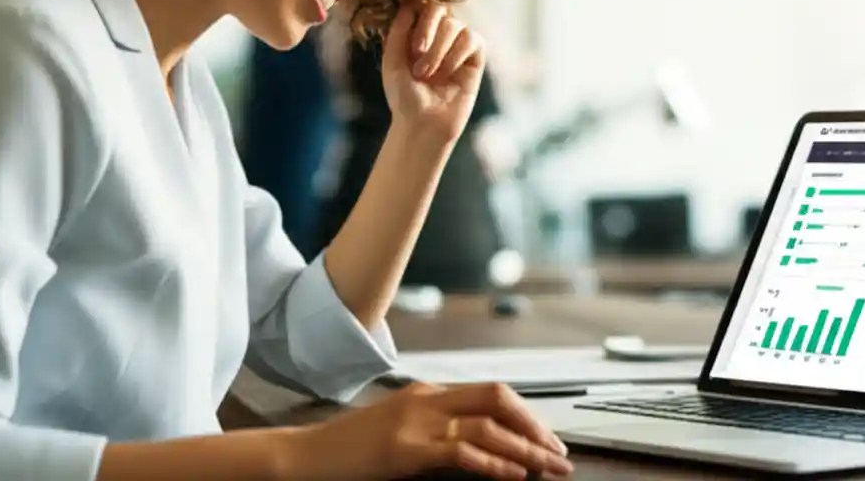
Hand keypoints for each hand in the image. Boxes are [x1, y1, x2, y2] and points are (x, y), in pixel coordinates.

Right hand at [290, 382, 572, 480]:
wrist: (304, 456)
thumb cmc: (349, 448)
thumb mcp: (399, 428)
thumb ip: (436, 428)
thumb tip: (482, 444)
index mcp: (427, 393)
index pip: (491, 392)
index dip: (526, 413)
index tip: (547, 437)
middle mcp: (426, 400)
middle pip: (498, 399)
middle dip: (535, 426)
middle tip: (559, 452)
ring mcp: (416, 423)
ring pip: (487, 426)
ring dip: (525, 448)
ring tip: (549, 467)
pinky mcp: (404, 450)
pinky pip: (461, 451)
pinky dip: (494, 462)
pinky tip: (513, 474)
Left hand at [382, 3, 485, 144]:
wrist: (423, 125)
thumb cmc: (404, 97)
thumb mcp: (392, 61)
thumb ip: (398, 31)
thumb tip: (410, 3)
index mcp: (416, 33)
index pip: (422, 4)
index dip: (417, 14)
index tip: (408, 39)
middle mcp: (438, 36)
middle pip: (441, 9)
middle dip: (428, 29)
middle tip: (417, 54)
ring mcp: (458, 47)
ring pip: (457, 25)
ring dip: (440, 48)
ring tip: (428, 73)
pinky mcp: (475, 60)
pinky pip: (473, 40)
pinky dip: (458, 54)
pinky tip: (447, 73)